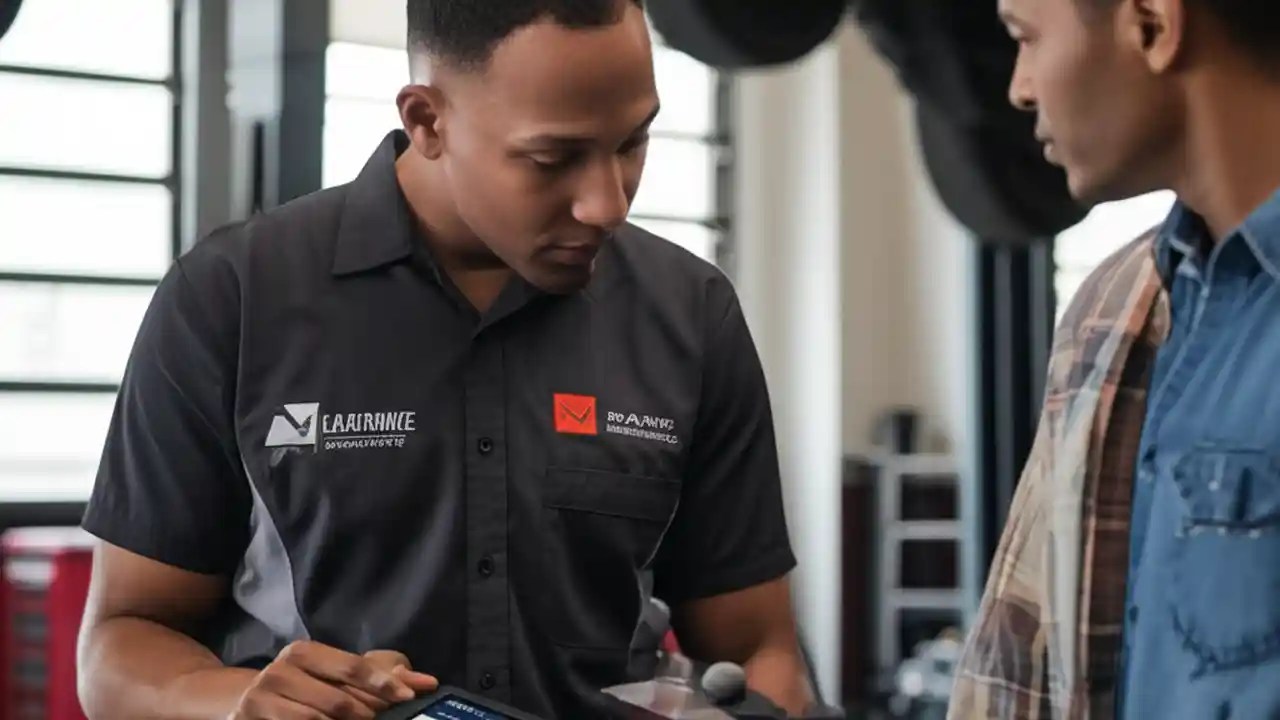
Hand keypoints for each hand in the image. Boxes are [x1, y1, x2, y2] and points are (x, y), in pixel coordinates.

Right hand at [231, 641, 438, 719]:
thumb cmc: (307, 688)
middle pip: (336, 699)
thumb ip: (384, 677)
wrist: (248, 705)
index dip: (383, 684)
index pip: (351, 667)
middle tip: (379, 719)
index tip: (406, 697)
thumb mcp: (341, 676)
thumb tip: (428, 683)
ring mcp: (260, 699)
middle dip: (365, 713)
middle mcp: (279, 671)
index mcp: (304, 653)